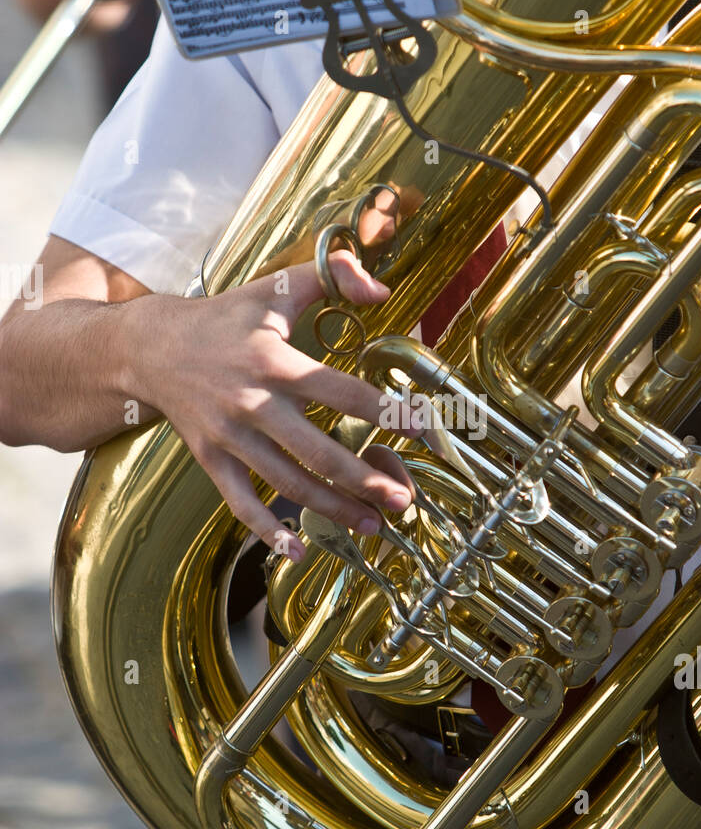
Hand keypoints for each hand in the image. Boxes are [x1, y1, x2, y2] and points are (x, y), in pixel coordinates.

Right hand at [128, 251, 417, 559]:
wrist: (150, 348)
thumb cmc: (225, 318)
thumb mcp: (276, 288)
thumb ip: (331, 277)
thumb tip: (382, 289)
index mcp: (274, 362)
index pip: (341, 391)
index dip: (386, 410)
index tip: (423, 428)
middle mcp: (252, 404)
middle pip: (317, 451)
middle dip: (363, 479)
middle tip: (402, 500)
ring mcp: (229, 437)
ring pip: (287, 483)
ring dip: (331, 508)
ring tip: (372, 524)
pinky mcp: (210, 459)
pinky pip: (240, 503)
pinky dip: (267, 531)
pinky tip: (298, 551)